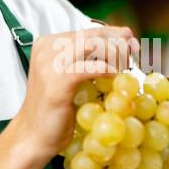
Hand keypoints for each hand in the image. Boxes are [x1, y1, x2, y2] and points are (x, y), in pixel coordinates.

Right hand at [10, 25, 138, 159]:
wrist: (33, 136)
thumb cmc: (54, 110)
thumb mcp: (69, 78)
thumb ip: (86, 61)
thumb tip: (121, 47)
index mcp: (48, 44)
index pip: (88, 31)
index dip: (114, 33)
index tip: (132, 41)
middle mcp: (47, 49)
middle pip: (92, 35)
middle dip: (118, 41)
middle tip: (134, 50)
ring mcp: (50, 64)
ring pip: (92, 45)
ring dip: (115, 53)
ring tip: (126, 65)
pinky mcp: (58, 82)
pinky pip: (90, 68)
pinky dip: (107, 69)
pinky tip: (116, 75)